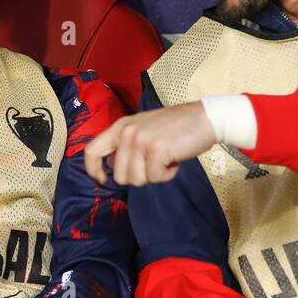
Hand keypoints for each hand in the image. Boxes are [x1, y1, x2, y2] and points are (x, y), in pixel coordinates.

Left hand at [83, 102, 216, 186]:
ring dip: (154, 176)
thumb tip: (112, 167)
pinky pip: (156, 178)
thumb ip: (125, 146)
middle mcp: (127, 132)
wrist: (205, 118)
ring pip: (136, 179)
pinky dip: (168, 175)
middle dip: (138, 177)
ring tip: (166, 158)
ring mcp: (141, 140)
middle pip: (119, 175)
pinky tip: (175, 160)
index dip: (93, 170)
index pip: (92, 151)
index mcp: (120, 127)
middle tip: (155, 164)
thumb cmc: (176, 127)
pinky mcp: (156, 150)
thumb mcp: (143, 129)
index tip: (103, 179)